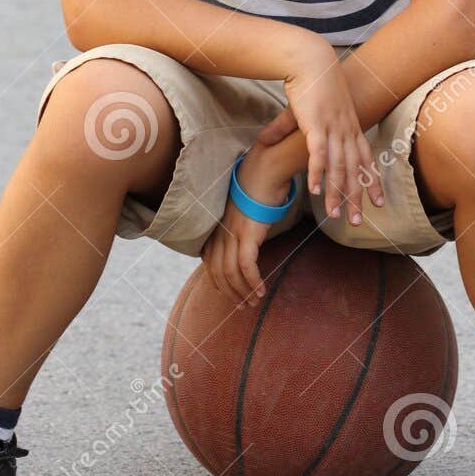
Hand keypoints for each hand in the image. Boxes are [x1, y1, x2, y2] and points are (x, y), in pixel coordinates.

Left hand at [199, 149, 292, 308]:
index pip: (209, 261)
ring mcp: (233, 234)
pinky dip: (253, 283)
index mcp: (217, 227)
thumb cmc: (259, 185)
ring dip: (242, 292)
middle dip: (229, 293)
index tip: (228, 292)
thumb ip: (241, 225)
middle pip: (218, 272)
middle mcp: (221, 232)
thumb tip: (249, 238)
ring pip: (231, 274)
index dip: (216, 280)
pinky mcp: (248, 235)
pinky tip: (261, 291)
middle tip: (241, 306)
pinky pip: (247, 267)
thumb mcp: (244, 208)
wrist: (265, 169)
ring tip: (252, 303)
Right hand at [254, 41, 384, 226]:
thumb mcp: (308, 109)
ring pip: (338, 168)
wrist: (310, 59)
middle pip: (354, 171)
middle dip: (356, 199)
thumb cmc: (311, 82)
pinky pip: (319, 154)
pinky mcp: (316, 124)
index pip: (366, 161)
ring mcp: (333, 128)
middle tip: (358, 223)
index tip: (380, 203)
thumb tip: (268, 139)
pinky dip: (318, 173)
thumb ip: (291, 128)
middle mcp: (346, 131)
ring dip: (337, 194)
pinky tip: (316, 191)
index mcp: (350, 127)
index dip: (372, 182)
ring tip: (335, 216)